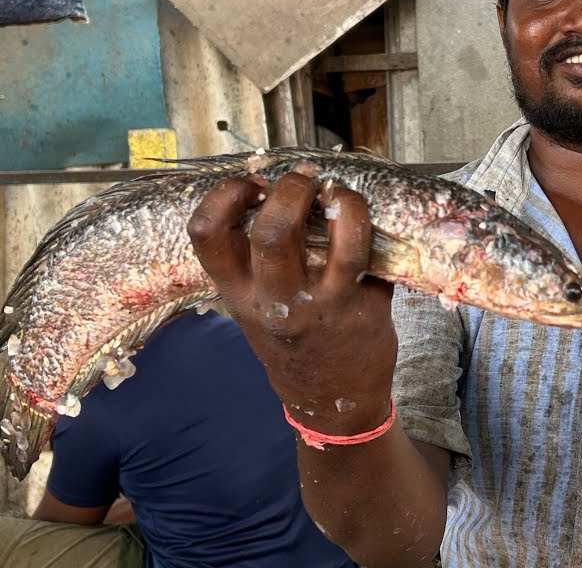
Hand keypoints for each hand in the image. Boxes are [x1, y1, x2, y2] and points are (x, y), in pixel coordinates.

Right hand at [187, 169, 394, 433]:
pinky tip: (362, 225)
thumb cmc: (289, 338)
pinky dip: (371, 231)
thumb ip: (254, 258)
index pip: (207, 234)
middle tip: (304, 183)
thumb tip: (276, 189)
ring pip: (341, 240)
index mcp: (237, 293)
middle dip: (291, 189)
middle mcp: (276, 300)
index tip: (252, 186)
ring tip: (339, 194)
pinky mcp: (366, 307)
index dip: (225, 195)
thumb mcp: (253, 304)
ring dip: (344, 202)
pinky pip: (373, 255)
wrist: (330, 399)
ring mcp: (325, 305)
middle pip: (272, 230)